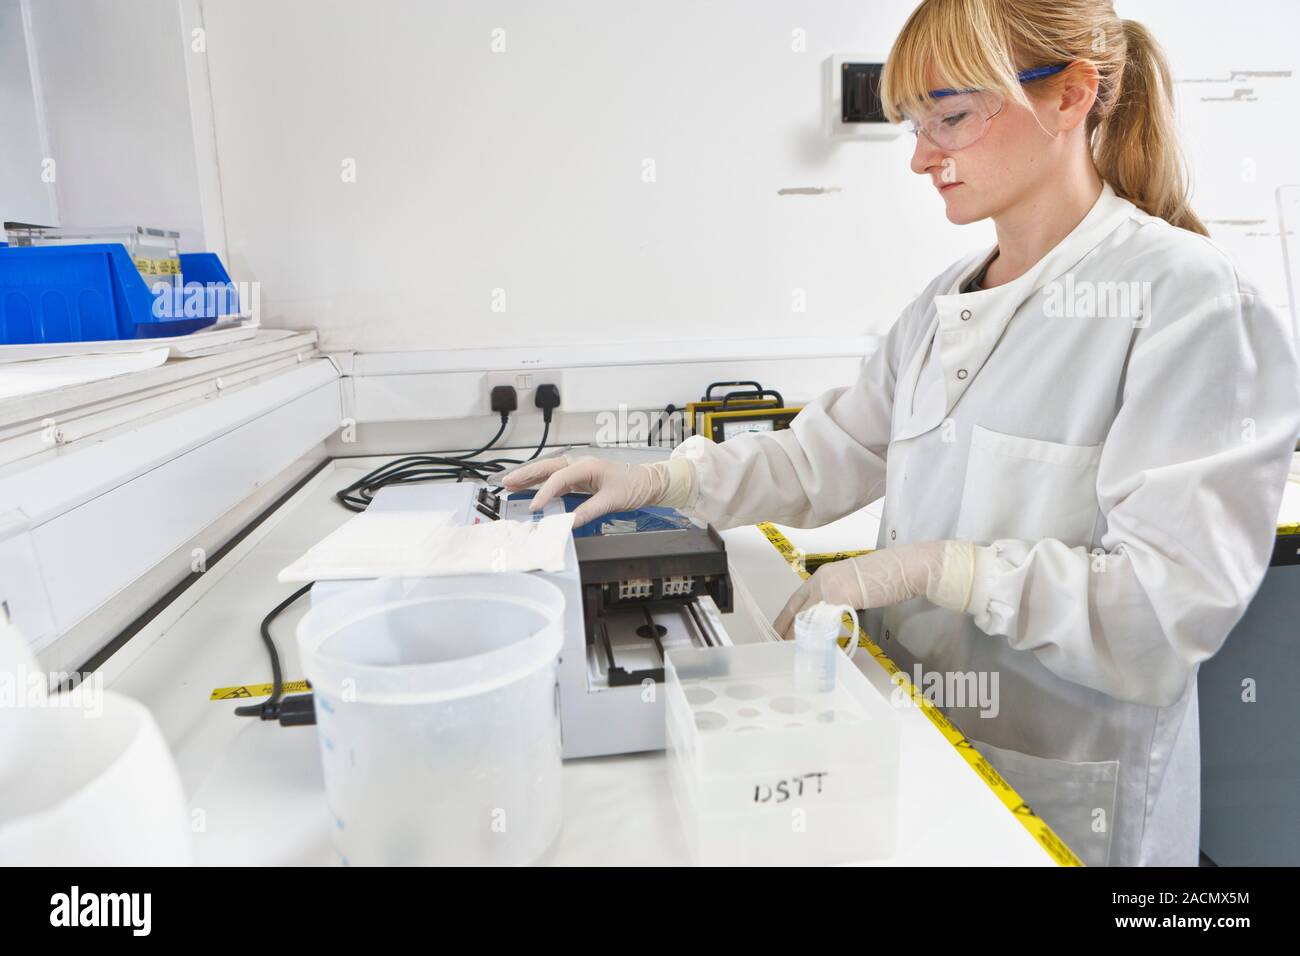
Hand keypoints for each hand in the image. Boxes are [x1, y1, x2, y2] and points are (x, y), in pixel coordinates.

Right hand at [500, 455, 670, 527]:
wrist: (648, 482)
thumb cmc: (633, 485)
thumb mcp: (612, 500)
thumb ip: (589, 511)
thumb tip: (569, 523)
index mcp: (587, 465)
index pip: (559, 477)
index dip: (544, 492)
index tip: (534, 506)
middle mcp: (580, 464)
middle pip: (547, 468)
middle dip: (526, 474)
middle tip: (506, 482)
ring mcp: (579, 471)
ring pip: (549, 472)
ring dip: (530, 477)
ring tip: (510, 483)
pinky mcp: (579, 479)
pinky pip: (556, 480)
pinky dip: (541, 484)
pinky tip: (530, 489)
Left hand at [772, 540, 957, 639]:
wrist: (904, 567)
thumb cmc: (886, 576)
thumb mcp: (853, 585)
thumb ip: (838, 599)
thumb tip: (830, 618)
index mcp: (823, 575)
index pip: (796, 600)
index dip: (786, 618)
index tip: (778, 631)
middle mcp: (822, 579)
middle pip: (796, 609)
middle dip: (786, 630)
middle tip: (779, 646)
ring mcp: (830, 588)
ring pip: (807, 617)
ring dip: (802, 636)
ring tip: (797, 652)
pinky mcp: (841, 597)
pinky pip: (824, 621)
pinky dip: (818, 636)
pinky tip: (816, 647)